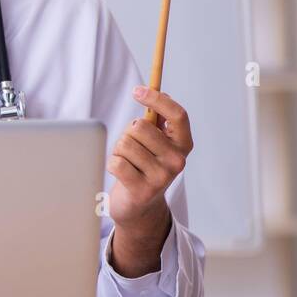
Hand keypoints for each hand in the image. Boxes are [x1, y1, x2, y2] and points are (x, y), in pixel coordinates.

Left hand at [105, 87, 193, 275]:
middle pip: (140, 126)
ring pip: (125, 143)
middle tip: (132, 148)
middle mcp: (178, 161)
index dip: (157, 99)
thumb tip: (151, 91)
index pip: (177, 115)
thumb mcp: (155, 142)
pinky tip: (121, 174)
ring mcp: (162, 177)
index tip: (138, 90)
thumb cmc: (144, 165)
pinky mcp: (143, 190)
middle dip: (128, 133)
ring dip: (119, 150)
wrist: (138, 206)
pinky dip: (112, 164)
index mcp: (184, 144)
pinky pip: (116, 162)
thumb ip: (156, 120)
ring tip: (127, 162)